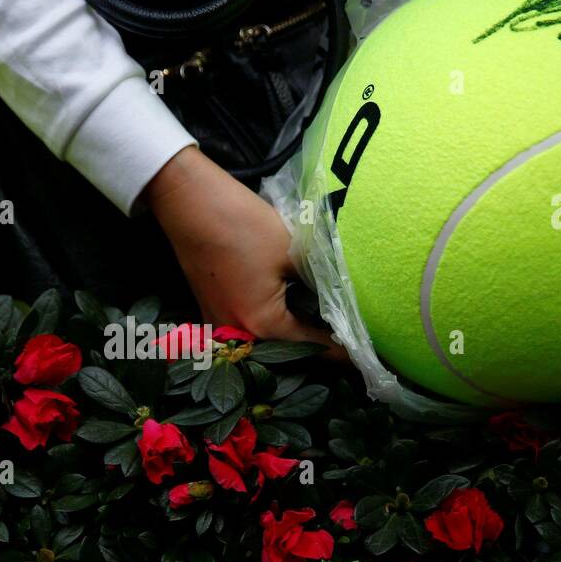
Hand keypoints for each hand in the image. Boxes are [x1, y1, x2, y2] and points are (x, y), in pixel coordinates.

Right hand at [143, 148, 338, 350]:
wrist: (189, 203)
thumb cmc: (242, 225)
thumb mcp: (294, 252)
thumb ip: (320, 281)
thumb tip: (344, 299)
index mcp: (261, 325)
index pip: (315, 348)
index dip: (345, 352)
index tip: (371, 357)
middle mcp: (237, 336)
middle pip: (289, 354)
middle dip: (319, 349)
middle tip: (352, 343)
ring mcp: (219, 327)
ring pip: (267, 345)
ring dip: (294, 340)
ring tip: (327, 330)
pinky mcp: (211, 313)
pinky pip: (247, 331)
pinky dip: (270, 327)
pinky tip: (291, 315)